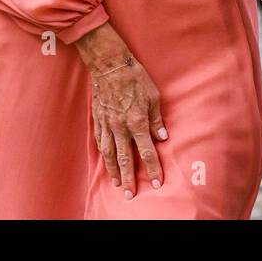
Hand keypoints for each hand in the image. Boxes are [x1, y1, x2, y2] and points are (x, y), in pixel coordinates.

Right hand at [74, 23, 168, 198]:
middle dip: (129, 179)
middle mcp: (121, 127)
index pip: (147, 151)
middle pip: (126, 159)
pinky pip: (100, 142)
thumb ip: (157, 119)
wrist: (109, 65)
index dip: (153, 168)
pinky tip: (107, 162)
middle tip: (130, 195)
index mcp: (138, 121)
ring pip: (110, 154)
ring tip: (117, 184)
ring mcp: (107, 125)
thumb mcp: (153, 95)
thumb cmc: (135, 77)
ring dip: (114, 171)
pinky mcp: (98, 120)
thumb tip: (163, 137)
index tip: (156, 182)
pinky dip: (104, 155)